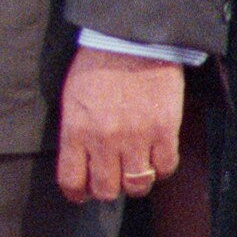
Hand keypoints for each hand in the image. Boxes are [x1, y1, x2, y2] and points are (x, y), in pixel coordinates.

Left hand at [56, 46, 184, 202]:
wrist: (129, 42)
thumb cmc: (96, 66)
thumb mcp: (71, 98)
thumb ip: (74, 132)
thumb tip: (79, 159)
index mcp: (76, 130)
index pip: (71, 179)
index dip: (76, 193)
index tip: (80, 194)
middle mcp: (104, 140)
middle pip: (106, 189)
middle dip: (106, 190)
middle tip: (109, 181)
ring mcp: (136, 138)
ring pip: (137, 185)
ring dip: (134, 183)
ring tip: (132, 170)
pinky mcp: (164, 132)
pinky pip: (165, 168)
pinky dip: (160, 168)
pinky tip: (154, 157)